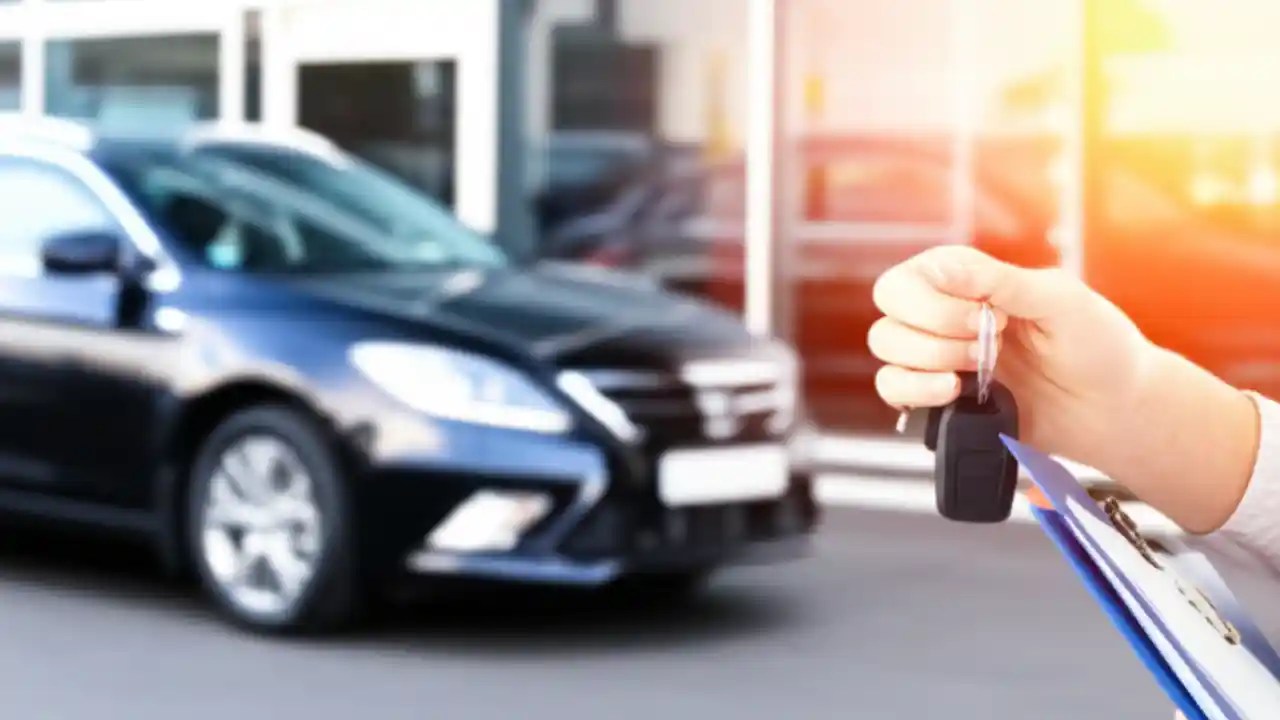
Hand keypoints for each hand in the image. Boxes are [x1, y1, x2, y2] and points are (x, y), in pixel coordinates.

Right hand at [869, 245, 1149, 462]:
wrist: (1114, 412)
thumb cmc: (1099, 347)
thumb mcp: (1059, 300)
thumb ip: (997, 281)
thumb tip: (939, 269)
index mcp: (972, 279)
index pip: (913, 273)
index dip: (936, 299)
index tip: (986, 316)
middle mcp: (947, 312)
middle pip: (889, 307)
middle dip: (933, 330)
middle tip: (986, 346)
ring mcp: (939, 355)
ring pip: (885, 347)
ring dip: (927, 360)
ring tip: (979, 372)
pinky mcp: (939, 397)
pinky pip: (892, 389)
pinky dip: (913, 391)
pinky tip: (953, 392)